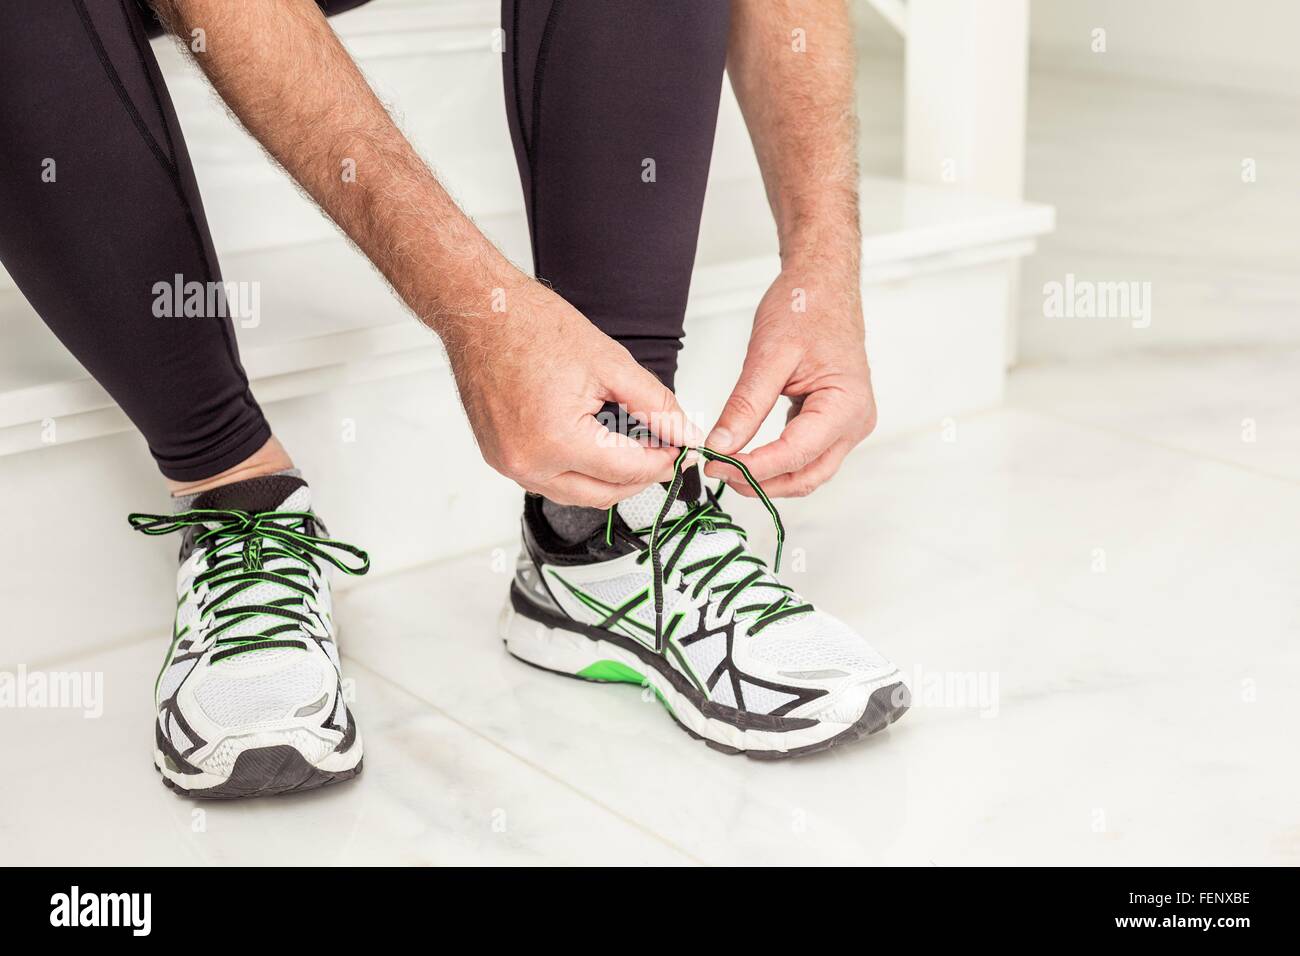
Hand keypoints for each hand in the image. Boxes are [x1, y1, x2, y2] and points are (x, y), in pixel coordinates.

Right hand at [447, 274, 703, 507]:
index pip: (626, 471)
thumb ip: (656, 406)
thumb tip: (683, 434)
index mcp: (557, 440)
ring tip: (631, 447)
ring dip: (608, 479)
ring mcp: (509, 465)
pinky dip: (577, 472)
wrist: (482, 313)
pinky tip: (594, 447)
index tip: (678, 450)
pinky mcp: (499, 459)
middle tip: (661, 451)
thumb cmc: (533, 328)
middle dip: (639, 477)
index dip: (661, 462)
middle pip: (603, 494)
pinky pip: (548, 482)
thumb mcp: (611, 364)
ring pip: (575, 495)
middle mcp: (528, 462)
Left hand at [705, 265, 875, 497]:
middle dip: (761, 482)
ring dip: (768, 477)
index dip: (753, 467)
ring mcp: (848, 425)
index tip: (715, 465)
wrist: (823, 286)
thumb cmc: (806, 308)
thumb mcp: (767, 356)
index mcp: (846, 405)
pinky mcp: (834, 422)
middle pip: (806, 475)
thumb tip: (721, 445)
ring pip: (807, 471)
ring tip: (728, 465)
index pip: (796, 454)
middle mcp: (855, 422)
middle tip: (717, 471)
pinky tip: (747, 453)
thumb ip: (745, 405)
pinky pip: (806, 455)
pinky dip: (776, 462)